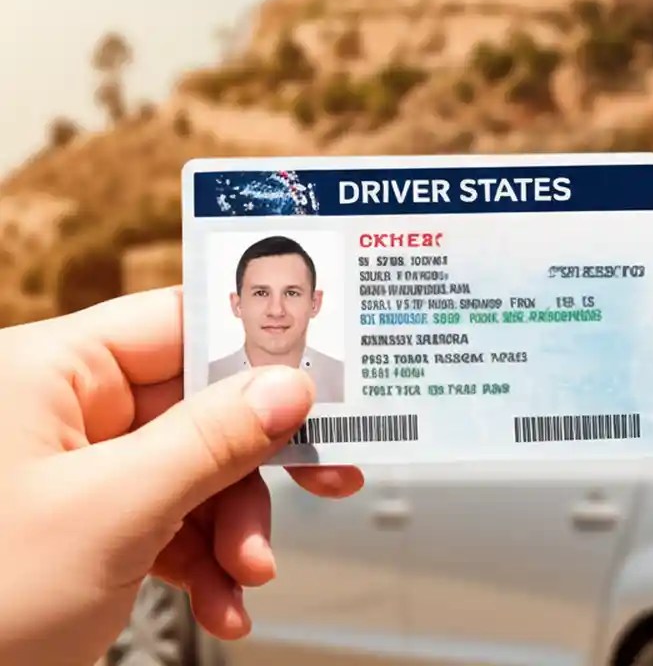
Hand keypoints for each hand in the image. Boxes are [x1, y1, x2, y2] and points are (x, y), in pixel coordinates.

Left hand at [0, 287, 363, 665]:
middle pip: (198, 406)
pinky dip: (204, 563)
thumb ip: (210, 440)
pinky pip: (169, 522)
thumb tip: (288, 386)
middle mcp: (61, 413)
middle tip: (326, 478)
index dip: (256, 345)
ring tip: (246, 578)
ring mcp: (73, 474)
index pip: (176, 324)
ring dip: (233, 528)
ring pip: (193, 472)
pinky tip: (222, 604)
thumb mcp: (113, 513)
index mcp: (49, 373)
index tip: (326, 369)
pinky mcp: (84, 528)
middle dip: (254, 464)